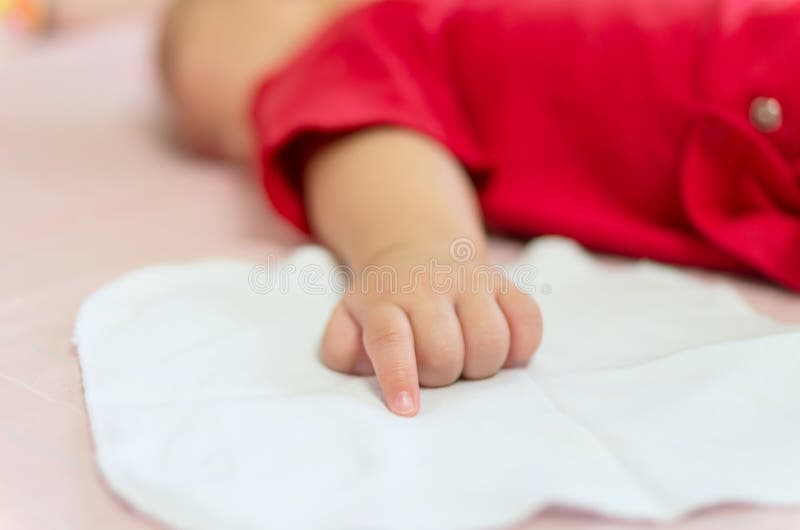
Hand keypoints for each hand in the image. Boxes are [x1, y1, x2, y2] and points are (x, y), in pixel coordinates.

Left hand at [319, 240, 542, 416]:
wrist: (416, 249)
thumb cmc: (384, 302)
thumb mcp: (348, 319)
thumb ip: (341, 349)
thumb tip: (363, 369)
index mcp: (386, 301)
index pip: (391, 339)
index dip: (399, 376)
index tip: (407, 408)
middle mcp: (429, 288)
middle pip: (444, 351)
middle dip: (440, 375)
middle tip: (434, 369)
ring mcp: (472, 283)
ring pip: (490, 341)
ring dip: (480, 366)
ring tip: (464, 359)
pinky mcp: (506, 284)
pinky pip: (529, 321)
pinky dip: (520, 346)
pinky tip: (500, 348)